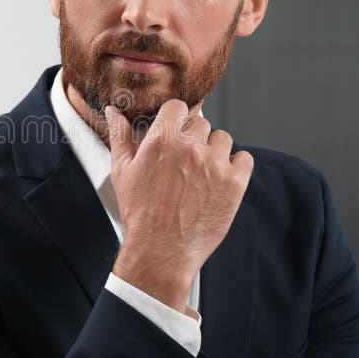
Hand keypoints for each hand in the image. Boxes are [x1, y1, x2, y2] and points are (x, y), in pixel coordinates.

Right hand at [105, 99, 253, 312]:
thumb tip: (114, 111)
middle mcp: (190, 147)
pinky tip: (219, 181)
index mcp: (162, 139)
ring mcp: (215, 165)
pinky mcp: (234, 184)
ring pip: (223, 139)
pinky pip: (244, 159)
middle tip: (184, 162)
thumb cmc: (139, 212)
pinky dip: (235, 167)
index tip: (174, 133)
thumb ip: (121, 136)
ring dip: (214, 151)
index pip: (179, 106)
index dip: (176, 119)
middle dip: (193, 138)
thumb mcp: (122, 171)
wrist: (160, 252)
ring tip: (201, 174)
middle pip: (201, 122)